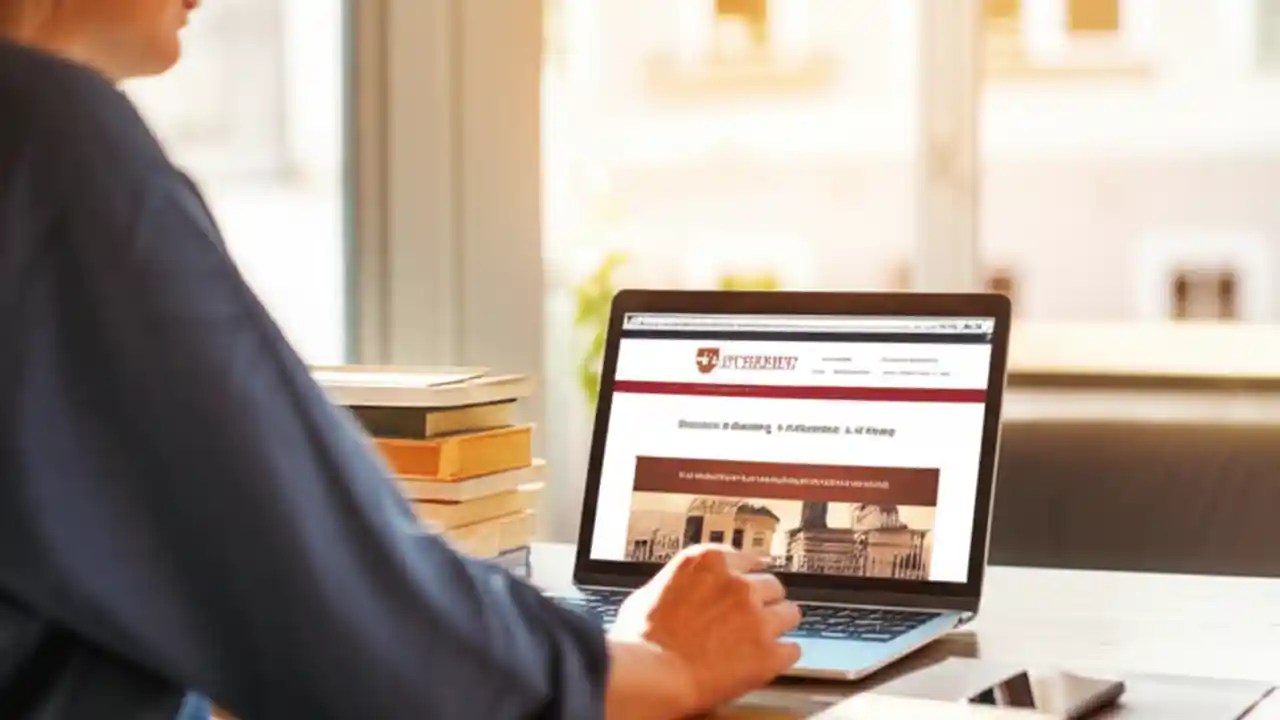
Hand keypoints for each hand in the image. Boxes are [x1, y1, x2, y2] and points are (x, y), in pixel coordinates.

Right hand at [606, 544, 801, 717]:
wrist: (651, 674)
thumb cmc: (640, 640)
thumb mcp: (650, 593)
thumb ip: (677, 585)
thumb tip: (677, 592)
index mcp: (709, 562)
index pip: (749, 558)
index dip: (751, 574)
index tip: (753, 580)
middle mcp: (739, 584)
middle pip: (773, 584)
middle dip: (764, 600)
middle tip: (752, 616)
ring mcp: (757, 617)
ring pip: (790, 613)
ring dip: (778, 625)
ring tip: (764, 639)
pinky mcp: (769, 652)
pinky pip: (792, 650)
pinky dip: (781, 657)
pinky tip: (769, 661)